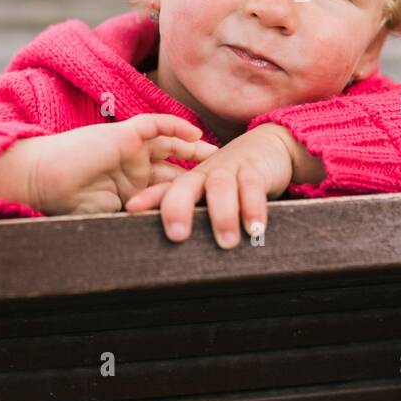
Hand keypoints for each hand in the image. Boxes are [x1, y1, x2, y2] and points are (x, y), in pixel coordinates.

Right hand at [17, 114, 218, 215]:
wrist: (42, 180)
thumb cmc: (66, 202)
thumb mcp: (108, 218)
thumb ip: (134, 221)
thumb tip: (158, 240)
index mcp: (130, 187)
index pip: (165, 188)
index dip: (187, 193)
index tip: (211, 203)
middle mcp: (133, 166)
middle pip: (174, 165)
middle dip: (199, 170)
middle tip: (226, 176)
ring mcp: (129, 149)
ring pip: (169, 143)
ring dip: (194, 148)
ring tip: (219, 154)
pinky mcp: (123, 135)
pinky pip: (153, 125)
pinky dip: (174, 127)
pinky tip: (194, 134)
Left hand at [124, 123, 307, 248]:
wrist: (269, 144)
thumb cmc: (233, 177)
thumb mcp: (210, 193)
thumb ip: (194, 214)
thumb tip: (174, 256)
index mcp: (190, 181)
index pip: (163, 190)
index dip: (148, 199)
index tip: (132, 210)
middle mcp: (205, 173)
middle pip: (185, 186)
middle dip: (179, 208)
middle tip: (177, 235)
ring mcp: (229, 168)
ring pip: (219, 186)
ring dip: (223, 214)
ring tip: (226, 243)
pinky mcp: (254, 169)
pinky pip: (252, 186)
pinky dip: (254, 208)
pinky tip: (256, 230)